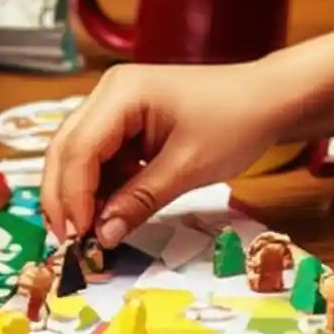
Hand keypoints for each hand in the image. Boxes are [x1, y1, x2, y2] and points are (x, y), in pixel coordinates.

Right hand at [42, 61, 300, 246]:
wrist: (271, 99)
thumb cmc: (238, 123)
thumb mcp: (188, 168)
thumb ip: (140, 200)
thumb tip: (102, 237)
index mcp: (121, 92)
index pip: (79, 148)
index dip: (72, 195)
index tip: (77, 236)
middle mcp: (108, 94)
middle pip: (65, 149)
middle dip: (62, 197)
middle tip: (69, 241)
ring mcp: (113, 107)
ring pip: (75, 156)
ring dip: (77, 195)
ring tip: (85, 234)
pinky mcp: (123, 124)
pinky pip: (98, 159)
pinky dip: (97, 189)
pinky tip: (103, 215)